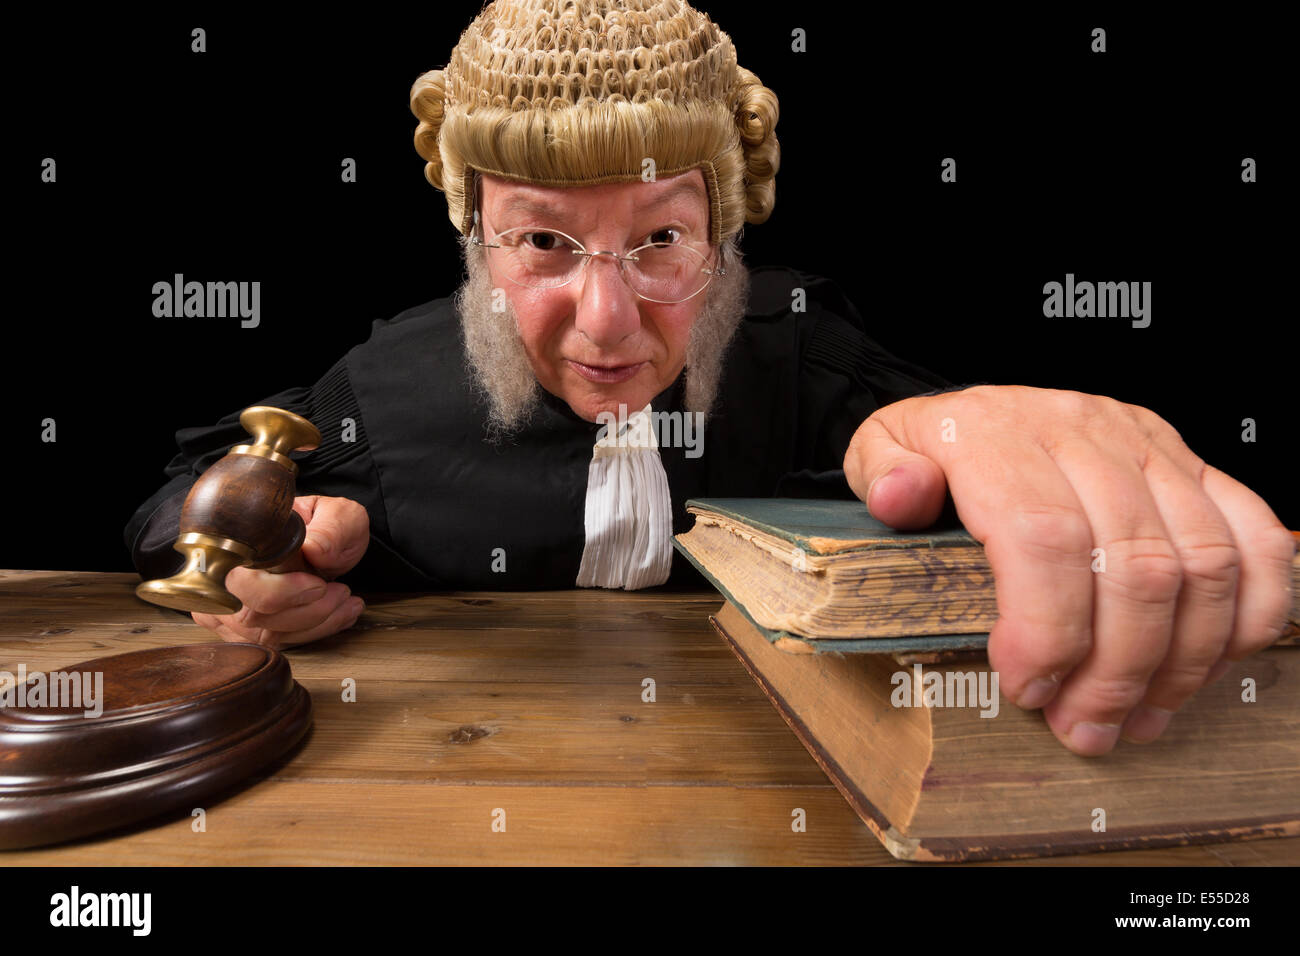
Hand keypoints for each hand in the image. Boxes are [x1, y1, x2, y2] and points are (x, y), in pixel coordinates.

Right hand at [191, 495, 370, 649]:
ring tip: (345, 600)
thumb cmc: (325, 527)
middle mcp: (220, 576)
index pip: (236, 578)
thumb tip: (314, 549)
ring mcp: (227, 607)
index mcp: (235, 539)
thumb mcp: (339, 515)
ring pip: (264, 634)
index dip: (277, 590)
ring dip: (314, 623)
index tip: (319, 585)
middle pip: (248, 615)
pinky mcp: (243, 629)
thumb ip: (331, 528)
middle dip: (304, 611)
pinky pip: (274, 642)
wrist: (329, 544)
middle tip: (340, 592)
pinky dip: (313, 631)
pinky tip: (339, 614)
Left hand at [844, 385, 1295, 755]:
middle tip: (1084, 727)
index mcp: (996, 434)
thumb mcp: (877, 450)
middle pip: (1134, 564)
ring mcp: (1147, 447)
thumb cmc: (933, 448)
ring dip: (1177, 661)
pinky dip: (1247, 614)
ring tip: (1134, 716)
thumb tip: (901, 495)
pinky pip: (1255, 540)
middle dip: (1115, 670)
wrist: (978, 408)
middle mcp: (1081, 433)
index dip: (1046, 628)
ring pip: (1202, 564)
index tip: (1028, 686)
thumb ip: (882, 475)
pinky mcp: (1193, 465)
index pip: (1044, 536)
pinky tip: (1202, 666)